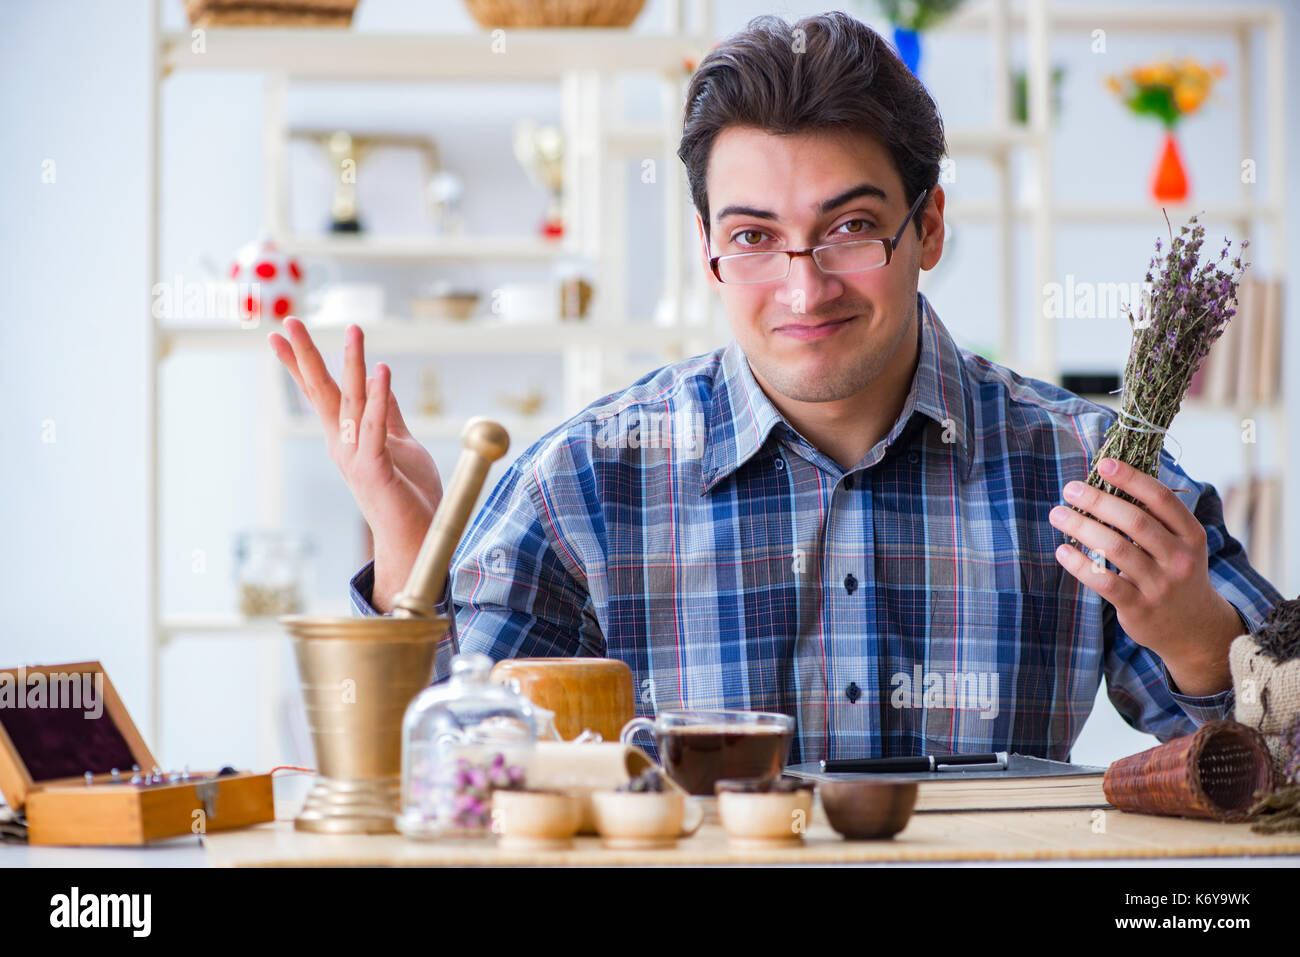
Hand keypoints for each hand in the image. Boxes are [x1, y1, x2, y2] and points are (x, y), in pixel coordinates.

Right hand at [268, 318, 442, 611]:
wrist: (416, 538)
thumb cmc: (410, 495)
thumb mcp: (400, 444)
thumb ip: (390, 413)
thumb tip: (382, 379)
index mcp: (348, 436)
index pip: (322, 392)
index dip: (301, 362)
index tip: (280, 335)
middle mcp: (344, 443)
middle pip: (323, 391)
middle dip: (306, 355)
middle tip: (287, 321)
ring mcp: (356, 456)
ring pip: (352, 400)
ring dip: (353, 363)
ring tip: (354, 328)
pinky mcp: (376, 467)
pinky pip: (377, 426)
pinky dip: (380, 397)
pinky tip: (382, 370)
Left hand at [1048, 457, 1242, 696]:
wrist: (1193, 629)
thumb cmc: (1176, 574)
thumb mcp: (1180, 545)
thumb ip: (1153, 519)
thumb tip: (1110, 480)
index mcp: (1190, 535)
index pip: (1161, 499)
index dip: (1132, 478)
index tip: (1104, 464)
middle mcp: (1179, 558)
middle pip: (1135, 521)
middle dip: (1098, 500)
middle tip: (1070, 488)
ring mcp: (1160, 585)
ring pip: (1115, 548)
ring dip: (1082, 527)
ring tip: (1057, 514)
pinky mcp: (1139, 607)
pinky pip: (1104, 582)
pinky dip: (1080, 564)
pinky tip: (1061, 550)